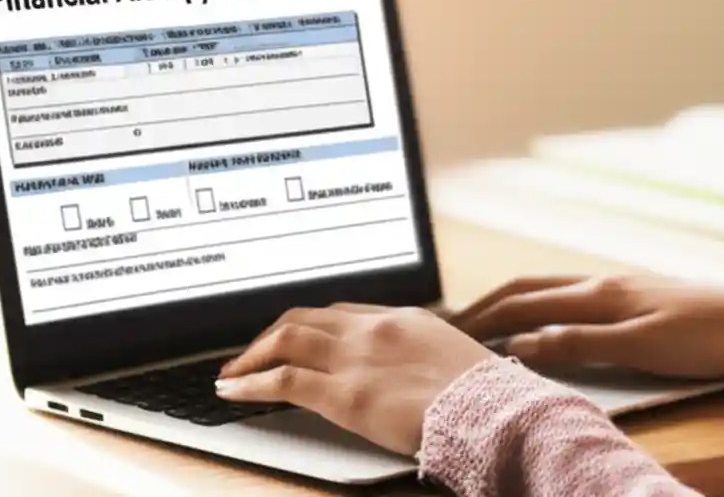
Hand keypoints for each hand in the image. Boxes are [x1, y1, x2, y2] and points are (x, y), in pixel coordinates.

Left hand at [215, 303, 493, 454]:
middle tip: (248, 354)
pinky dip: (250, 384)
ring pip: (285, 341)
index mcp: (402, 319)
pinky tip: (234, 391)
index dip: (308, 326)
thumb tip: (412, 370)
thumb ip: (422, 355)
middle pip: (304, 318)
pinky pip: (283, 381)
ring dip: (251, 356)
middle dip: (269, 335)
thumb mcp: (454, 357)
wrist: (492, 411)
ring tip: (231, 373)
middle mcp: (373, 330)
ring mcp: (357, 359)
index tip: (292, 338)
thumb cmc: (483, 395)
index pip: (341, 313)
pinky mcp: (345, 394)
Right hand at [453, 275, 723, 378]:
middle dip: (487, 303)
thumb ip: (580, 343)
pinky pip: (573, 293)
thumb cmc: (709, 337)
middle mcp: (603, 282)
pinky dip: (543, 302)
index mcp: (599, 294)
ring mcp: (621, 285)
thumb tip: (522, 341)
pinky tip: (548, 315)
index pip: (524, 303)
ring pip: (551, 286)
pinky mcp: (638, 295)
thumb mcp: (641, 347)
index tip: (447, 334)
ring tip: (489, 316)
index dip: (483, 318)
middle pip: (530, 287)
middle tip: (452, 324)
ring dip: (514, 299)